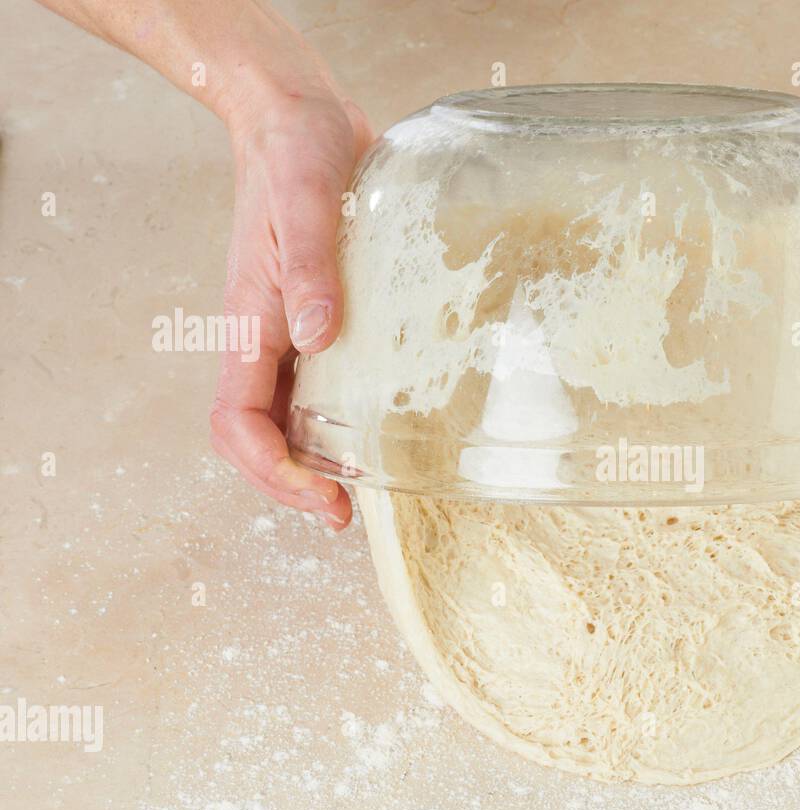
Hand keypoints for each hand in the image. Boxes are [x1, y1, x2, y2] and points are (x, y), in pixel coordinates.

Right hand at [209, 87, 372, 529]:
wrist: (298, 119)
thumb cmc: (297, 152)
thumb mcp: (309, 200)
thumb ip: (311, 268)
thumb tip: (318, 338)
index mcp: (252, 320)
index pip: (236, 419)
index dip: (270, 468)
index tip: (323, 494)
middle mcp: (267, 337)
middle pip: (257, 436)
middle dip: (291, 483)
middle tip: (343, 514)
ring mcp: (290, 332)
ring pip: (286, 419)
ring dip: (312, 462)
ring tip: (359, 491)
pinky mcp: (319, 320)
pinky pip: (318, 387)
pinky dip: (337, 423)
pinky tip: (377, 434)